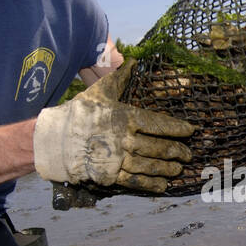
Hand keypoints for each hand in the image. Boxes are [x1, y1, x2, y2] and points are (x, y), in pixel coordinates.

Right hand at [32, 59, 194, 192]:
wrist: (55, 140)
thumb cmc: (78, 113)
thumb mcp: (100, 91)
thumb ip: (119, 78)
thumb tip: (132, 60)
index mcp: (126, 118)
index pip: (158, 124)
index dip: (177, 129)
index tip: (189, 130)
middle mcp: (126, 140)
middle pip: (160, 148)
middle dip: (177, 151)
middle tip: (188, 153)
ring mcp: (119, 160)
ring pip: (152, 166)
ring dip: (168, 168)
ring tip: (178, 169)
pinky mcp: (111, 176)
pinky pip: (138, 181)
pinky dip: (152, 184)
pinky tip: (163, 185)